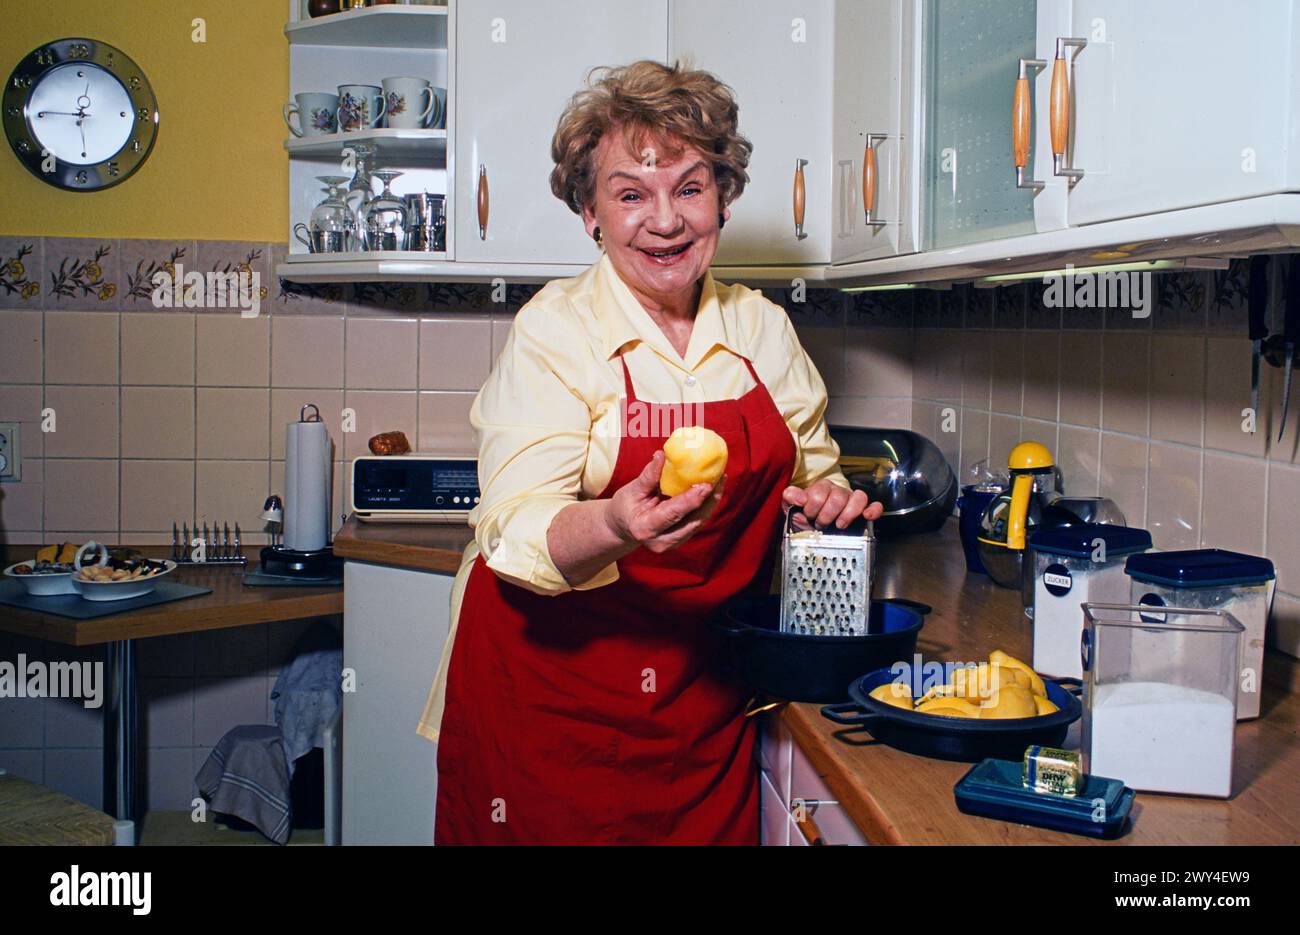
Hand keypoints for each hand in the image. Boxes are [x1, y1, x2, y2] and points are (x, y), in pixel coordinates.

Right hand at [603, 450, 724, 553]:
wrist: (623, 528)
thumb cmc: (625, 507)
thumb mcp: (632, 491)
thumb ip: (648, 476)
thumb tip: (661, 455)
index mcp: (645, 528)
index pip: (672, 514)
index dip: (690, 500)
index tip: (706, 485)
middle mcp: (660, 541)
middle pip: (692, 521)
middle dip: (708, 500)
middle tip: (720, 478)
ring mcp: (672, 543)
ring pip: (698, 522)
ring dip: (711, 502)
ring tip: (720, 480)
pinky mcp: (681, 540)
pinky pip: (697, 521)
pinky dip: (706, 505)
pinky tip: (713, 489)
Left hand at [782, 478, 881, 530]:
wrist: (812, 526)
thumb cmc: (804, 514)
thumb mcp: (791, 506)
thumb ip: (790, 497)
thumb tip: (800, 498)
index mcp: (821, 488)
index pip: (821, 491)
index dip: (813, 506)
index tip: (808, 516)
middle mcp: (838, 491)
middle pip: (839, 496)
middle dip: (827, 515)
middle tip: (820, 524)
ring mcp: (852, 500)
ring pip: (858, 498)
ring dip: (847, 514)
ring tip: (838, 525)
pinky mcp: (863, 511)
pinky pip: (874, 506)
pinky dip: (873, 510)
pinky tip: (867, 516)